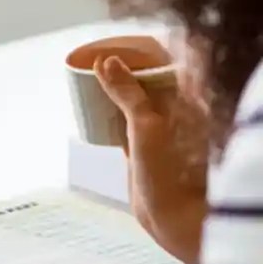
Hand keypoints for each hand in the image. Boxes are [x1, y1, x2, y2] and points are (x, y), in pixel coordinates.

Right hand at [95, 55, 207, 263]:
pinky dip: (105, 103)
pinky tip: (88, 101)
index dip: (121, 48)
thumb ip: (128, 93)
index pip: (153, 54)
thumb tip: (106, 63)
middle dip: (109, 60)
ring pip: (129, 90)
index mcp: (185, 94)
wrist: (172, 215)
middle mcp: (174, 103)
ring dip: (105, 81)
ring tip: (80, 76)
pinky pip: (122, 112)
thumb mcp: (146, 126)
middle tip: (78, 61)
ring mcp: (158, 121)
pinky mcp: (143, 140)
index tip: (91, 52)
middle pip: (140, 69)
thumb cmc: (170, 174)